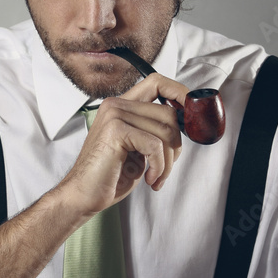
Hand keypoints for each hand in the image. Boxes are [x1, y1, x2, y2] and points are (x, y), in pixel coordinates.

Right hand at [58, 74, 188, 215]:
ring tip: (157, 177)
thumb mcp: (138, 148)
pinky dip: (159, 166)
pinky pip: (155, 145)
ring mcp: (114, 115)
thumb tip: (187, 123)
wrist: (83, 195)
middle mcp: (116, 105)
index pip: (157, 82)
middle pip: (168, 113)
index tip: (193, 115)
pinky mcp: (115, 131)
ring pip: (166, 130)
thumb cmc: (109, 176)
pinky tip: (150, 179)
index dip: (180, 94)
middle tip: (166, 167)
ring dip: (168, 161)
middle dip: (176, 145)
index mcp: (121, 106)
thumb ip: (154, 130)